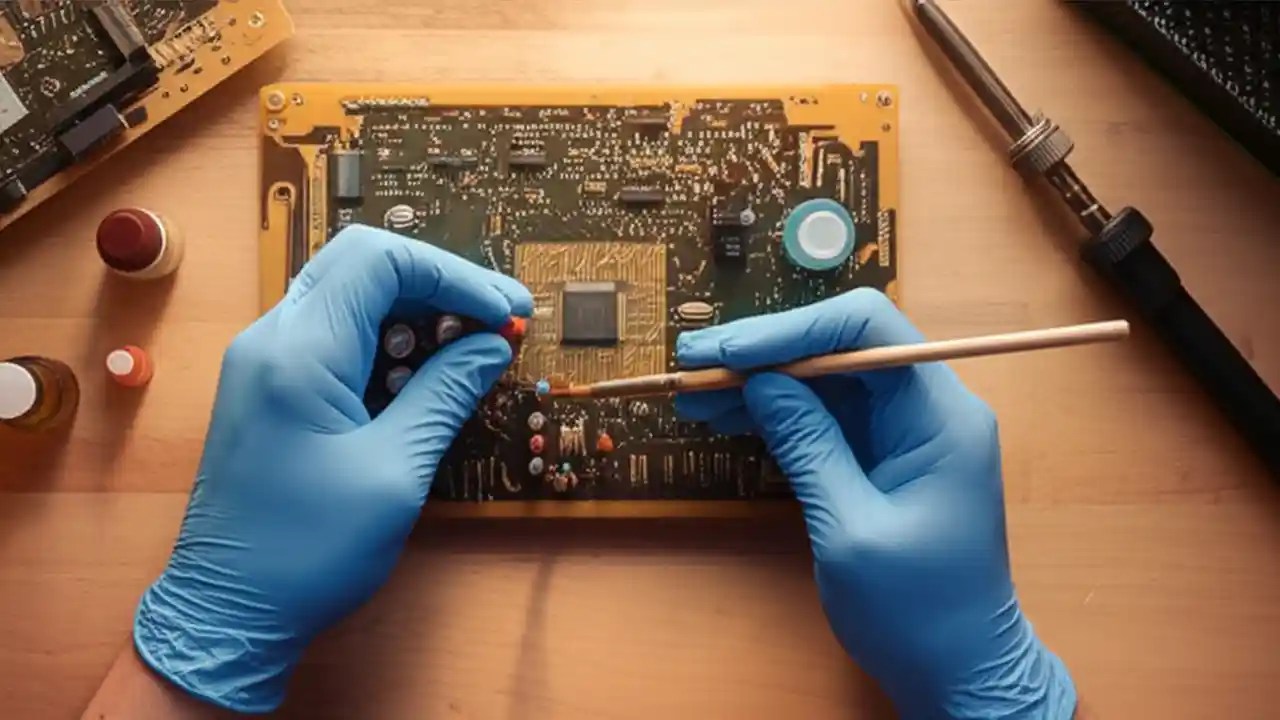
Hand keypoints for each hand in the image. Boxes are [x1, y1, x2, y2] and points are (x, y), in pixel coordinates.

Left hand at [133, 226, 531, 712]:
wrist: (226, 611)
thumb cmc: (307, 552)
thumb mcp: (395, 472)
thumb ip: (445, 395)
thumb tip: (492, 344)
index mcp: (298, 353)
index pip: (380, 260)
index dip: (455, 273)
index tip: (506, 309)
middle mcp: (271, 339)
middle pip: (363, 264)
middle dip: (440, 283)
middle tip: (500, 319)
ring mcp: (263, 361)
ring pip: (348, 294)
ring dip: (415, 309)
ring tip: (473, 345)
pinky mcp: (268, 386)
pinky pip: (333, 332)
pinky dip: (386, 337)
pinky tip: (426, 372)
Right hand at [676, 289, 1075, 718]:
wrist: (961, 671)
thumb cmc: (918, 613)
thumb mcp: (851, 530)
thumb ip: (808, 447)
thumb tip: (761, 383)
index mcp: (941, 417)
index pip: (869, 330)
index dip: (794, 329)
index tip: (730, 352)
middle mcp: (930, 409)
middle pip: (843, 348)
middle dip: (767, 352)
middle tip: (693, 363)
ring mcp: (909, 432)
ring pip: (829, 380)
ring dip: (763, 382)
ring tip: (695, 394)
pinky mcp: (887, 456)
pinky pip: (830, 416)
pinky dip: (780, 415)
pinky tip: (729, 416)